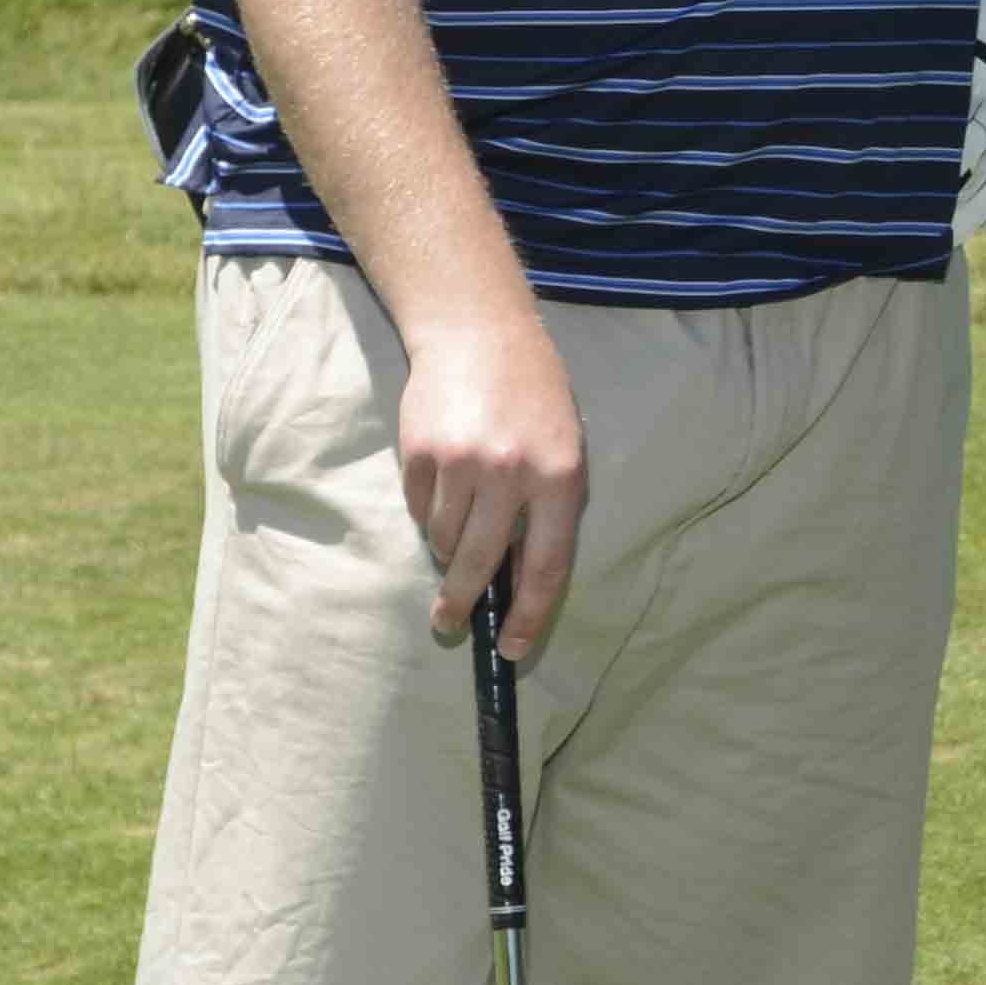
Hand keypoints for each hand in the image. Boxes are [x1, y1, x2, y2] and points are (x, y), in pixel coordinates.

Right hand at [397, 307, 587, 659]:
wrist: (480, 336)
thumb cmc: (534, 399)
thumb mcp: (564, 451)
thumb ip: (548, 512)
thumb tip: (519, 580)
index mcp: (561, 480)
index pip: (547, 568)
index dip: (529, 616)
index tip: (512, 648)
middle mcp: (512, 475)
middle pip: (482, 565)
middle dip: (464, 605)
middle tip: (452, 625)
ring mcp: (463, 464)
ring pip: (446, 541)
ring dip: (449, 549)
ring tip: (459, 524)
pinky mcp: (422, 455)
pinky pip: (421, 511)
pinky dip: (429, 513)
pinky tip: (442, 484)